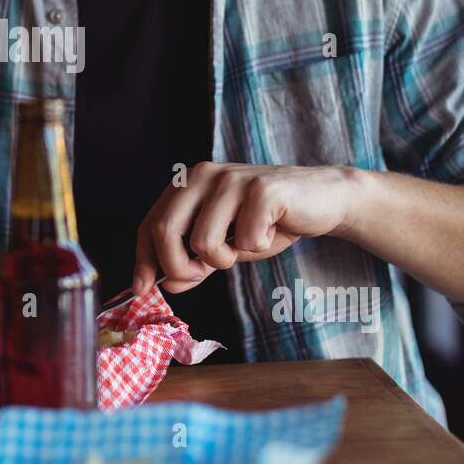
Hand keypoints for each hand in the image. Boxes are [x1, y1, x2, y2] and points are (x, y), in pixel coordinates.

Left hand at [133, 162, 352, 294]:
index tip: (141, 289)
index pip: (150, 223)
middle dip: (177, 266)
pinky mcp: (262, 189)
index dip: (143, 260)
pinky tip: (271, 231)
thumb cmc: (269, 221)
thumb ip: (194, 262)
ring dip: (225, 259)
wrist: (322, 200)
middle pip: (164, 229)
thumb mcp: (225, 245)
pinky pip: (244, 240)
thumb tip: (166, 284)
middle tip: (200, 275)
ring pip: (203, 241)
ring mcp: (231, 179)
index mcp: (188, 184)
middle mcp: (203, 175)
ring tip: (246, 244)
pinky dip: (258, 247)